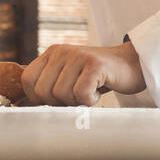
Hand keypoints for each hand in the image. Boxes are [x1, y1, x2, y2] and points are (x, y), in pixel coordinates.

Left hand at [20, 41, 144, 105]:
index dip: (37, 98)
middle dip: (59, 102)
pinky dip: (90, 100)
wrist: (132, 64)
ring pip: (61, 95)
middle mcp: (62, 51)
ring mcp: (79, 56)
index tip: (56, 101)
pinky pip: (81, 94)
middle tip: (78, 95)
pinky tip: (99, 89)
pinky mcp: (95, 64)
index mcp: (52, 53)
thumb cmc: (98, 77)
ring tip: (91, 89)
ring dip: (77, 101)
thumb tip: (28, 108)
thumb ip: (49, 84)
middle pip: (43, 92)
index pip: (27, 81)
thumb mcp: (68, 75)